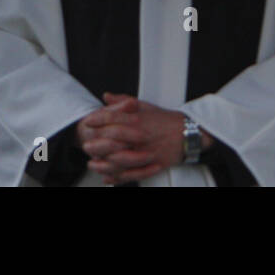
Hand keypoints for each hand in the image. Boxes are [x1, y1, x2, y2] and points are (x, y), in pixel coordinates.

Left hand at [77, 93, 211, 184]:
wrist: (188, 133)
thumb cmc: (166, 120)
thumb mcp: (146, 106)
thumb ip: (124, 102)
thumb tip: (107, 97)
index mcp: (139, 120)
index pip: (113, 118)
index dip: (97, 120)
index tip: (88, 122)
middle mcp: (141, 136)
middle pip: (112, 140)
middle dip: (96, 143)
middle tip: (86, 145)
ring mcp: (146, 152)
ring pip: (119, 161)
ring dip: (103, 164)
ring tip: (93, 163)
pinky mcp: (151, 165)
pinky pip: (131, 174)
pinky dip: (117, 178)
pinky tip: (108, 177)